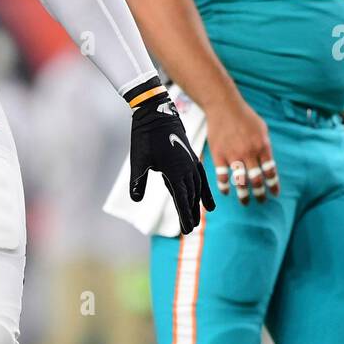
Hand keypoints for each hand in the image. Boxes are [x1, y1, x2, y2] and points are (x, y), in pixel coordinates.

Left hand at [129, 92, 215, 233]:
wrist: (157, 113)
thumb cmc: (145, 137)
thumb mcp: (138, 161)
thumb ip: (138, 181)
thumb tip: (136, 198)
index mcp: (175, 172)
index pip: (182, 199)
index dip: (184, 216)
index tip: (186, 230)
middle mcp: (187, 169)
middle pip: (191, 197)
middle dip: (190, 214)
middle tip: (189, 230)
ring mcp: (191, 163)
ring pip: (197, 189)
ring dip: (196, 204)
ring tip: (196, 219)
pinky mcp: (191, 158)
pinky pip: (201, 179)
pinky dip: (205, 191)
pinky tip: (208, 203)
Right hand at [206, 96, 279, 204]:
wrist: (224, 107)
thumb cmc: (244, 117)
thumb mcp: (262, 129)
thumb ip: (264, 147)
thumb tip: (266, 164)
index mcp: (262, 146)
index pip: (270, 172)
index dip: (273, 185)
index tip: (274, 194)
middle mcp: (249, 152)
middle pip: (256, 180)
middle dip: (260, 194)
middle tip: (260, 201)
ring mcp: (233, 155)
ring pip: (240, 181)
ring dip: (243, 195)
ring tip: (245, 202)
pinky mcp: (219, 155)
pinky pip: (222, 176)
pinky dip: (224, 186)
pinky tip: (227, 192)